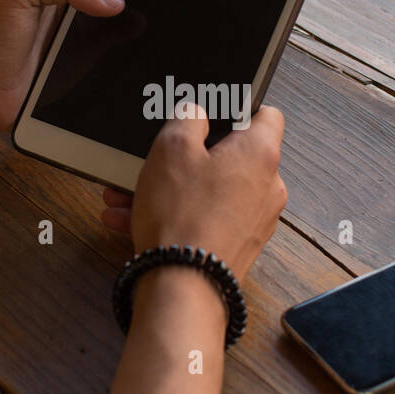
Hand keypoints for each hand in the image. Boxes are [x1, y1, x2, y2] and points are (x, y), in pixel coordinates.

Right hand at [102, 104, 287, 279]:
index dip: (239, 107)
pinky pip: (205, 219)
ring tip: (127, 194)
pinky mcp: (237, 246)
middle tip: (154, 160)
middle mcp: (267, 187)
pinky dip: (174, 215)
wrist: (183, 286)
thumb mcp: (172, 148)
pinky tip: (130, 221)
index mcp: (259, 153)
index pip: (266, 114)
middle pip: (229, 157)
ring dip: (170, 189)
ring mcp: (254, 220)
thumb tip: (196, 113)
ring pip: (209, 191)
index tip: (213, 112)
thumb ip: (187, 117)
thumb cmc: (182, 216)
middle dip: (186, 157)